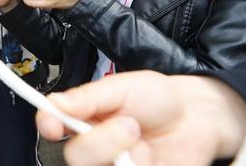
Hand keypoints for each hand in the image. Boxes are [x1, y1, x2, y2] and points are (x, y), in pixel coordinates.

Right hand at [36, 71, 245, 165]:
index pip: (52, 126)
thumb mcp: (124, 87)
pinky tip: (154, 157)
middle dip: (100, 141)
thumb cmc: (157, 99)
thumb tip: (55, 102)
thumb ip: (89, 97)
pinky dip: (142, 165)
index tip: (52, 123)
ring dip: (120, 152)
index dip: (48, 125)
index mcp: (84, 119)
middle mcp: (94, 147)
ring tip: (142, 136)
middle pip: (75, 157)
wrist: (197, 118)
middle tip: (129, 124)